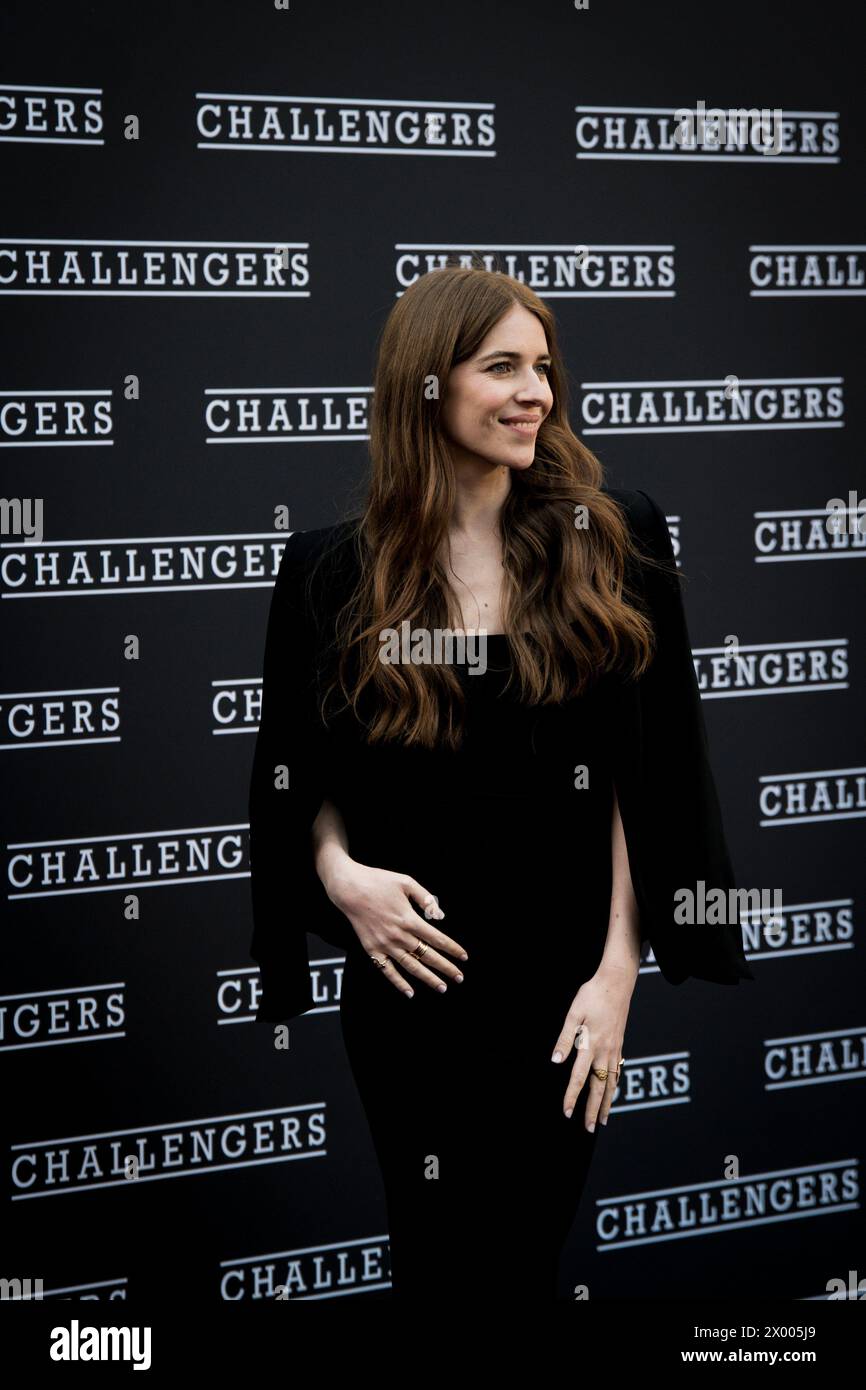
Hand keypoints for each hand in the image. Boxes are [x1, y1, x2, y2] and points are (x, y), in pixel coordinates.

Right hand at [325, 859, 468, 996]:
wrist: (349, 889)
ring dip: (428, 978)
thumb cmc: (379, 882)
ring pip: (411, 966)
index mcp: (409, 919)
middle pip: (427, 955)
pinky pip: (387, 971)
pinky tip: (410, 992)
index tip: (464, 957)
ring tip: (442, 987)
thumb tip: (440, 916)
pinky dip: (399, 983)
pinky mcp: (372, 950)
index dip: (452, 949)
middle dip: (446, 968)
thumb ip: (426, 898)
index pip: (437, 939)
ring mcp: (385, 945)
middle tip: (459, 978)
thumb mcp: (406, 882)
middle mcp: (399, 935)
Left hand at [550, 962, 635, 1130]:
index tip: (566, 1112)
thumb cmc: (592, 996)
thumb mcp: (573, 1014)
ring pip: (611, 1083)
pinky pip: (617, 1073)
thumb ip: (565, 1039)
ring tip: (602, 1120)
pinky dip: (614, 1088)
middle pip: (599, 1087)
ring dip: (606, 1103)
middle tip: (590, 1129)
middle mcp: (605, 1051)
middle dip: (593, 1109)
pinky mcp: (620, 1045)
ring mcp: (615, 1050)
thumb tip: (556, 1061)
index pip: (579, 1077)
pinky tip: (611, 1095)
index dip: (571, 1096)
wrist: (617, 983)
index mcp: (591, 1044)